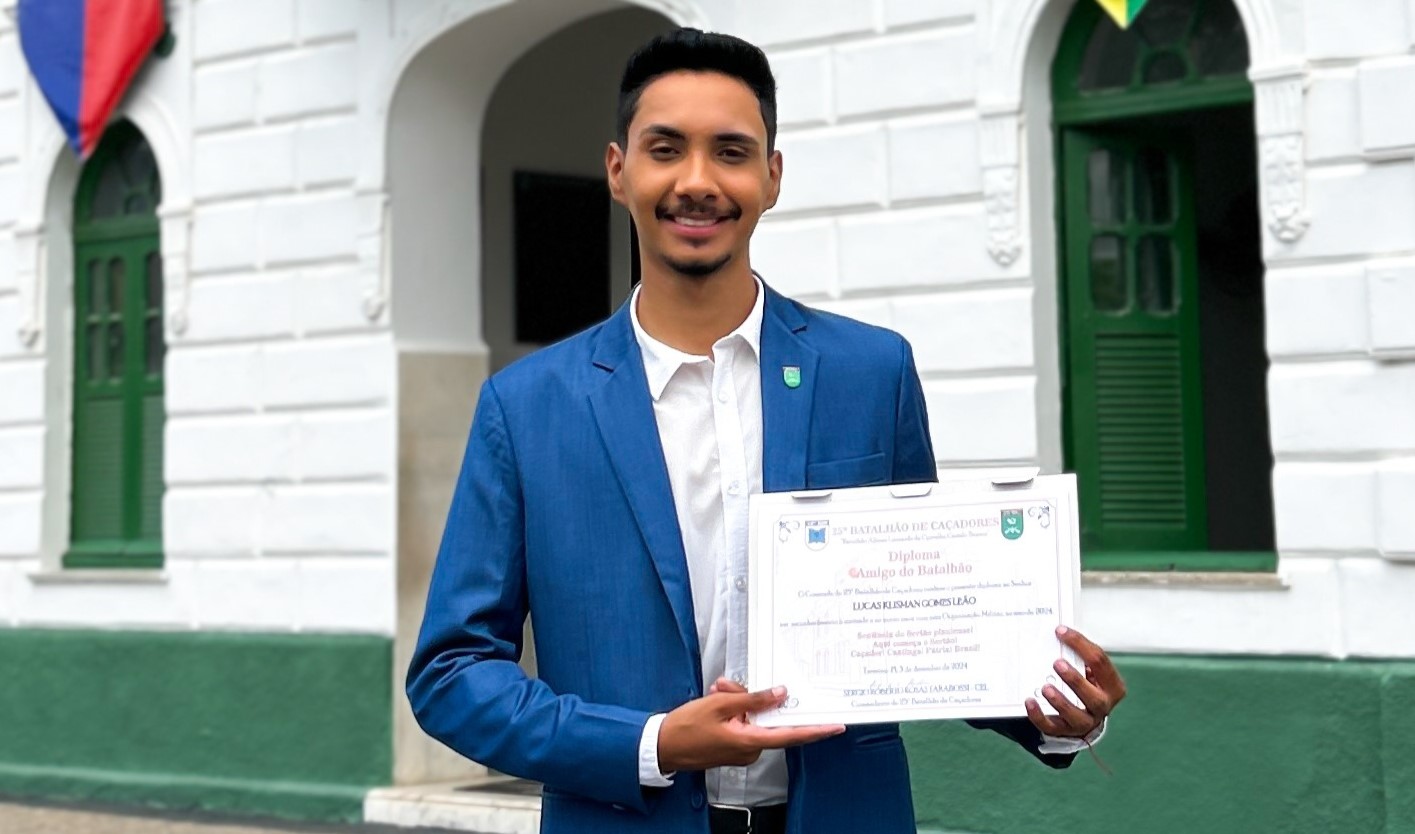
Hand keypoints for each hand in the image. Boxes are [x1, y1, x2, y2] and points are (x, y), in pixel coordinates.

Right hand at [658, 680, 844, 771]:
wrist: (661, 746)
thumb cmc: (687, 727)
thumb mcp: (720, 705)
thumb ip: (753, 699)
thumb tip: (780, 693)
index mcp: (750, 742)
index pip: (791, 734)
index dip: (815, 730)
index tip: (835, 725)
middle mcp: (750, 750)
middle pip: (766, 719)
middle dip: (751, 698)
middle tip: (728, 686)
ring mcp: (741, 751)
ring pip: (752, 719)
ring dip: (738, 702)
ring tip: (717, 691)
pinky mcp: (733, 748)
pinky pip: (742, 725)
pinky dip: (733, 711)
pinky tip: (718, 699)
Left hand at [1024, 625, 1125, 738]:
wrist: (1086, 715)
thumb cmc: (1088, 686)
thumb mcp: (1091, 671)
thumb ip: (1080, 657)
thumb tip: (1059, 634)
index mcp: (1112, 687)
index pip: (1100, 663)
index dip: (1081, 645)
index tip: (1061, 631)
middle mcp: (1102, 706)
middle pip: (1094, 698)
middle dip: (1075, 680)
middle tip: (1057, 663)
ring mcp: (1084, 722)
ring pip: (1075, 716)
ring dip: (1060, 701)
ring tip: (1046, 687)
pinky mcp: (1065, 731)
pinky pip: (1052, 727)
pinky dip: (1039, 716)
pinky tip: (1029, 702)